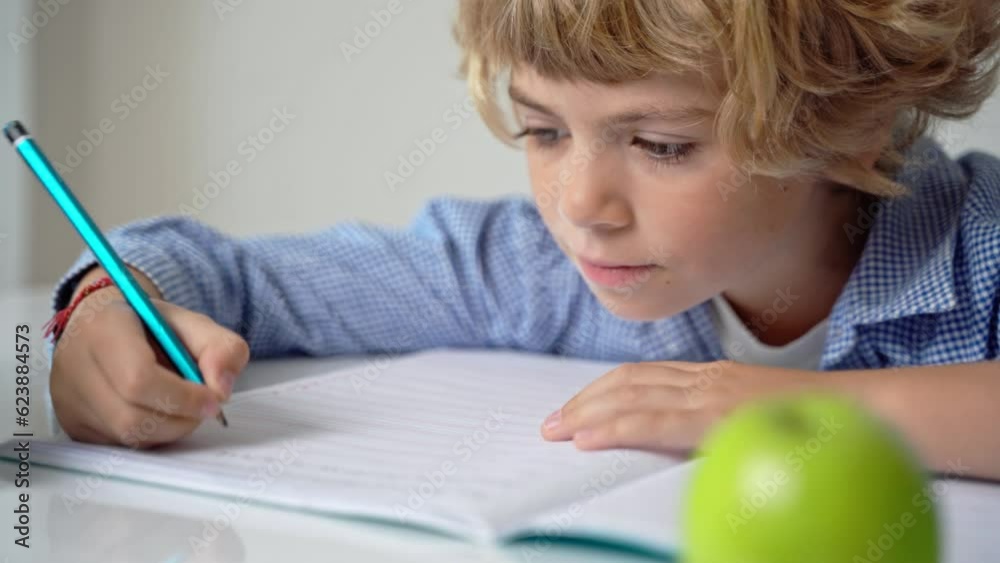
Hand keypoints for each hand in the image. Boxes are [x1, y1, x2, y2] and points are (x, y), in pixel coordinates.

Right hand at [50, 274, 249, 447]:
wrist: (105, 326)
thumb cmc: (149, 325)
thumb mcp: (193, 323)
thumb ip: (220, 348)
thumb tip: (221, 389)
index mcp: (104, 330)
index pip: (138, 379)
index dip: (183, 397)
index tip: (213, 400)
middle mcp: (75, 367)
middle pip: (132, 417)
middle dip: (181, 419)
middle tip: (204, 407)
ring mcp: (68, 399)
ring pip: (127, 436)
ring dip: (168, 430)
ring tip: (182, 407)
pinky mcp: (72, 424)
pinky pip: (119, 444)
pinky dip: (150, 436)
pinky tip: (158, 413)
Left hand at [541, 360, 836, 452]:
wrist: (870, 412)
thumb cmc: (817, 421)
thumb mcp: (755, 417)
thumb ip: (719, 421)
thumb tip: (692, 442)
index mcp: (712, 377)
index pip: (640, 377)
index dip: (600, 391)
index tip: (572, 410)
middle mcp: (706, 378)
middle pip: (626, 382)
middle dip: (582, 401)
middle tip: (549, 423)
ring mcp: (713, 393)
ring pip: (632, 397)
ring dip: (587, 413)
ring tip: (555, 431)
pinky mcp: (720, 416)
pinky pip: (656, 422)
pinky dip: (616, 428)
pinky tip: (588, 438)